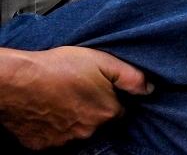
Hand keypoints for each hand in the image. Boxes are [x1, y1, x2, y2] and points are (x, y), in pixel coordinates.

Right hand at [0, 47, 151, 149]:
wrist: (16, 80)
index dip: (112, 99)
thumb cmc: (58, 67)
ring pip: (78, 133)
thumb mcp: (103, 61)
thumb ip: (131, 77)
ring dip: (75, 121)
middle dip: (94, 111)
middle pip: (100, 124)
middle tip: (80, 92)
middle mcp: (88, 132)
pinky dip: (55, 128)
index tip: (101, 89)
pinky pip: (55, 139)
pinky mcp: (42, 145)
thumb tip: (149, 89)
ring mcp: (64, 141)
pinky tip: (49, 111)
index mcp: (107, 113)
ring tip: (63, 100)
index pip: (120, 112)